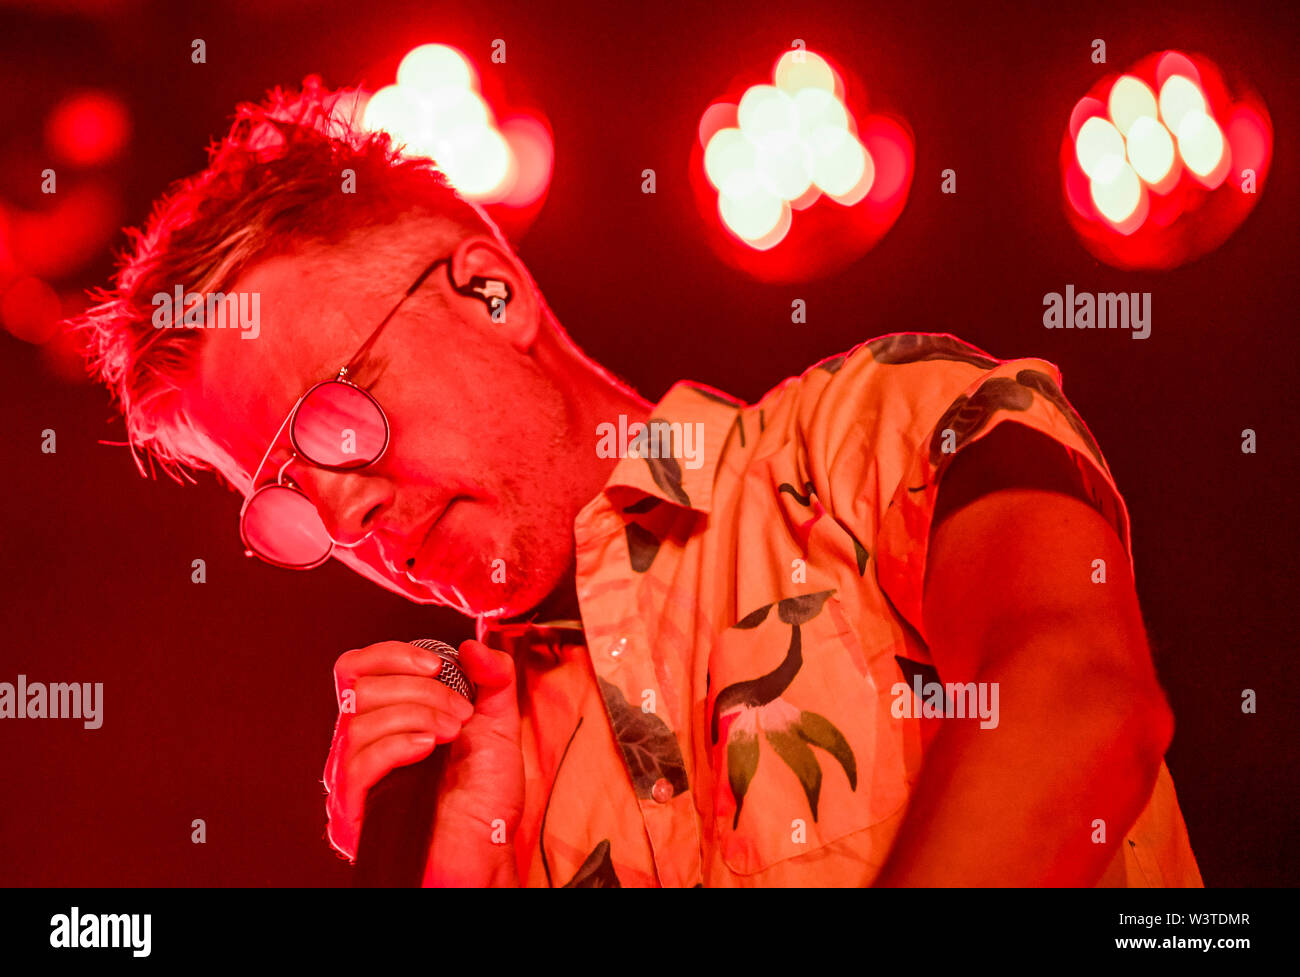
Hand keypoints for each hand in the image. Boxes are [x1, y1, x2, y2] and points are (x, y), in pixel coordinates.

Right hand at [324, 639, 523, 886]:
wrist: (490, 849)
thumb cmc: (486, 797)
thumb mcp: (499, 724)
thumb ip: (493, 678)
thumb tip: (471, 646)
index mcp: (385, 717)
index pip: (357, 668)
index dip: (392, 655)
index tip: (437, 664)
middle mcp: (361, 744)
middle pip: (361, 688)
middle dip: (421, 690)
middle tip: (461, 713)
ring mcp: (353, 778)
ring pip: (360, 722)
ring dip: (417, 716)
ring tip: (452, 735)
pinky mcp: (352, 810)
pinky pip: (357, 763)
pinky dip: (397, 745)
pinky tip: (429, 749)